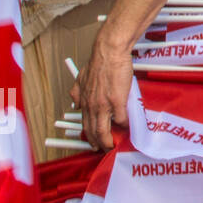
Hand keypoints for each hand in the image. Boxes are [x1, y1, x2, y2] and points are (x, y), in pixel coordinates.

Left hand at [71, 32, 133, 149]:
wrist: (109, 53)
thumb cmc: (99, 63)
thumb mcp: (81, 78)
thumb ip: (77, 93)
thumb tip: (75, 104)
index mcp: (84, 101)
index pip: (85, 124)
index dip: (89, 136)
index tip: (93, 142)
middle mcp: (92, 106)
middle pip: (94, 131)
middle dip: (99, 144)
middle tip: (104, 150)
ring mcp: (104, 104)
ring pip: (105, 130)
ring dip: (109, 141)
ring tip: (114, 146)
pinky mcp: (118, 101)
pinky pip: (122, 119)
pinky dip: (125, 125)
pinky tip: (128, 127)